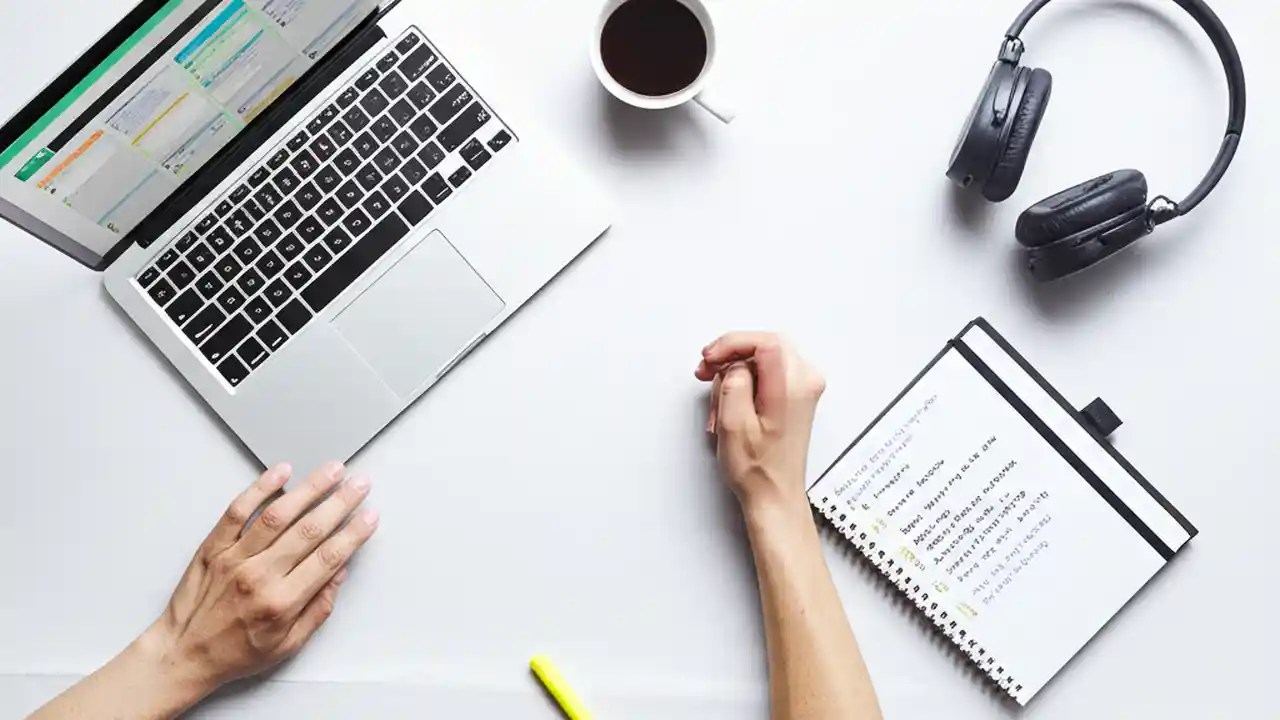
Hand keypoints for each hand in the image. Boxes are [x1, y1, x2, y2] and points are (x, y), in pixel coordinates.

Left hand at [136, 462, 378, 701]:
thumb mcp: (287, 645)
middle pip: (309, 530)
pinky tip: (281, 472)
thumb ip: (318, 609)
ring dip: (310, 488)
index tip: (369, 516)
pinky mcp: (213, 546)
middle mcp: (258, 576)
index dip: (353, 534)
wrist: (182, 654)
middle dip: (340, 503)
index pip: (327, 558)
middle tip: (360, 484)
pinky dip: (260, 489)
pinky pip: (238, 511)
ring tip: (332, 471)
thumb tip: (340, 573)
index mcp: (280, 603)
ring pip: (278, 514)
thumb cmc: (233, 653)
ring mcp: (234, 558)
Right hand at [695, 333, 825, 510]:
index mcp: (793, 387)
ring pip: (762, 360)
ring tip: (717, 404)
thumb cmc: (757, 469)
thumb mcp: (733, 422)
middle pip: (764, 346)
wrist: (774, 495)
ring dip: (734, 374)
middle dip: (730, 355)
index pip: (765, 342)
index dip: (732, 343)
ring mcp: (803, 389)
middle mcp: (805, 383)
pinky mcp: (796, 396)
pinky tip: (729, 405)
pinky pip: (767, 374)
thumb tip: (734, 364)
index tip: (710, 357)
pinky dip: (744, 383)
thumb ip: (734, 381)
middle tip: (706, 370)